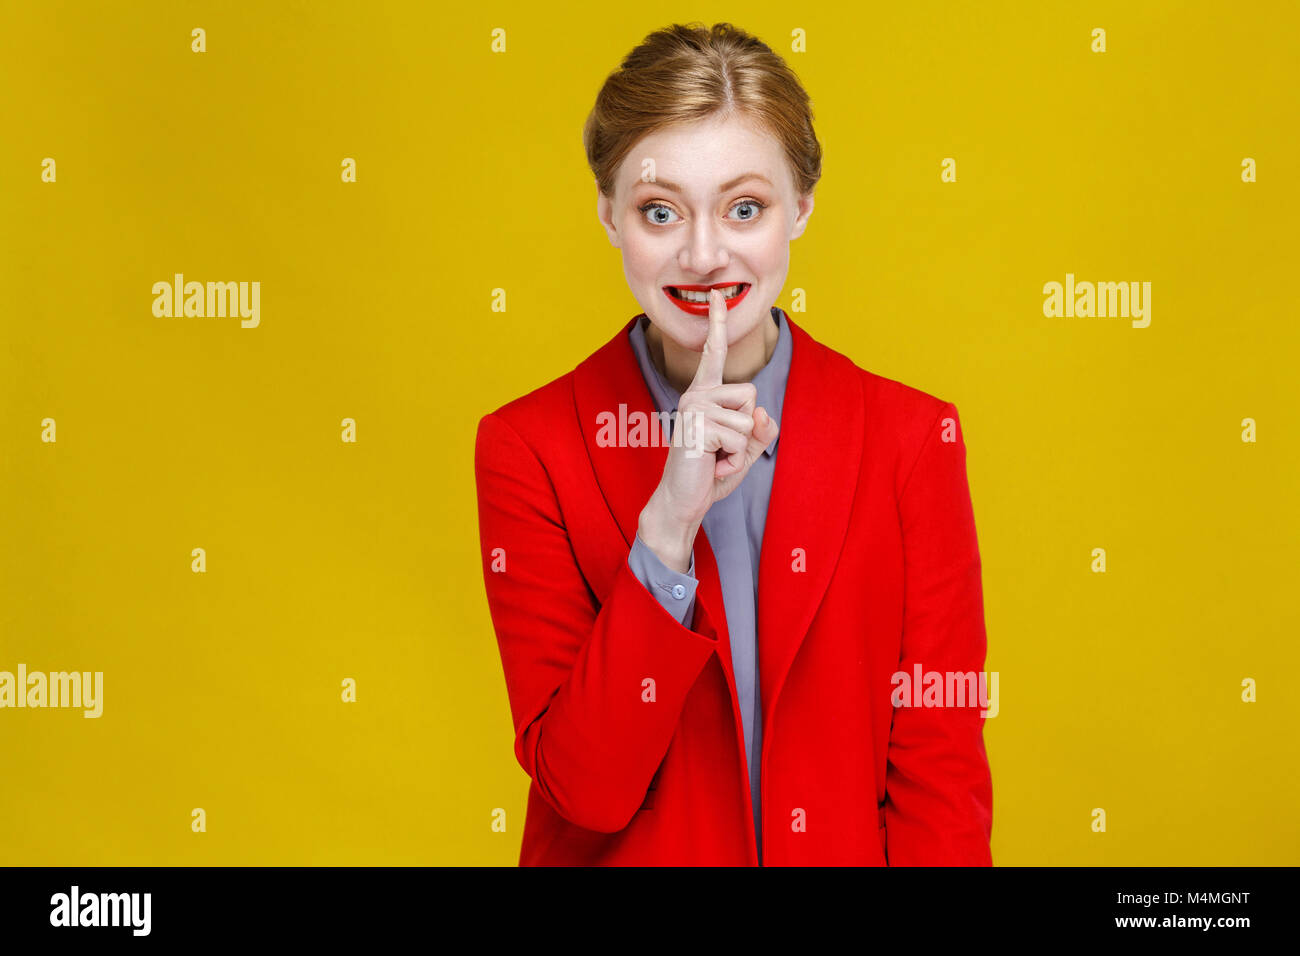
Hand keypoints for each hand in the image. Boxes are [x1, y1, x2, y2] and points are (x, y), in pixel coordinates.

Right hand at [638, 288, 779, 569]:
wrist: (683, 501)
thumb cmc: (711, 472)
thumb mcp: (746, 449)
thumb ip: (761, 429)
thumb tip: (761, 413)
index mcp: (704, 393)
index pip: (714, 353)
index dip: (717, 324)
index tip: (716, 295)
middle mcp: (696, 394)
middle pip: (751, 395)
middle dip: (747, 430)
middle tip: (720, 450)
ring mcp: (694, 408)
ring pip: (748, 419)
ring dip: (740, 449)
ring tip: (715, 458)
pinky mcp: (698, 426)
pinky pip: (739, 439)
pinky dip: (732, 460)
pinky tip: (711, 465)